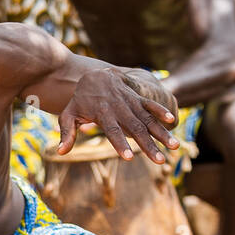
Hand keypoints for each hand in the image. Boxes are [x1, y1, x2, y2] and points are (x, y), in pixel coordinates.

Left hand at [58, 65, 178, 163]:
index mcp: (102, 112)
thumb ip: (67, 133)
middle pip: (135, 128)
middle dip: (148, 145)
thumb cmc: (79, 100)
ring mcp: (129, 100)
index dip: (121, 144)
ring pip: (147, 118)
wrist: (92, 73)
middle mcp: (119, 107)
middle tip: (160, 161)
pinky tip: (172, 122)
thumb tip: (60, 153)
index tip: (129, 158)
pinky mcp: (137, 95)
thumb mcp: (69, 115)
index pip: (112, 131)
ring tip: (174, 147)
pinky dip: (161, 111)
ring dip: (161, 132)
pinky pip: (150, 103)